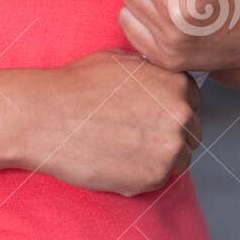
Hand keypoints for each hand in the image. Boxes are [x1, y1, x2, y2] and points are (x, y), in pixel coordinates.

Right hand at [17, 49, 201, 195]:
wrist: (46, 116)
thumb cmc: (77, 84)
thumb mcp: (120, 59)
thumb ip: (151, 70)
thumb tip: (160, 76)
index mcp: (176, 82)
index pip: (192, 101)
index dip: (171, 107)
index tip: (152, 113)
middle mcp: (180, 114)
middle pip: (192, 131)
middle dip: (170, 133)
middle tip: (138, 134)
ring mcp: (169, 148)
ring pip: (179, 158)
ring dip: (160, 156)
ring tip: (126, 149)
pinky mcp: (153, 178)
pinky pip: (159, 179)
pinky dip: (142, 174)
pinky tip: (117, 161)